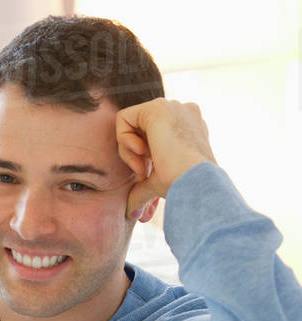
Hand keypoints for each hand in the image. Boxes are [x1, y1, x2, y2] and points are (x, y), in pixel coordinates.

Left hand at [117, 98, 216, 220]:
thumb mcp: (161, 184)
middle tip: (144, 174)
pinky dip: (123, 139)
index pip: (151, 138)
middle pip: (140, 130)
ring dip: (129, 151)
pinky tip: (139, 153)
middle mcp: (183, 113)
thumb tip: (132, 212)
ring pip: (131, 124)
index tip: (148, 175)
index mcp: (189, 128)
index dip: (144, 158)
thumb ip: (144, 189)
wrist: (197, 183)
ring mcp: (172, 107)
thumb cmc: (185, 186)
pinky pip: (123, 118)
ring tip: (143, 167)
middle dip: (135, 155)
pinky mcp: (158, 107)